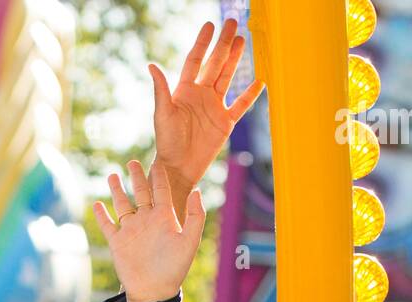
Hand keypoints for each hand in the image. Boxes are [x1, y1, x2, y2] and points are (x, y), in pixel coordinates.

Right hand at [93, 160, 204, 301]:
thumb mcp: (189, 241)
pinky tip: (97, 204)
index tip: (157, 162)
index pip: (161, 190)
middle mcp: (147, 221)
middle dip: (136, 177)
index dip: (159, 176)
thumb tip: (197, 190)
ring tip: (112, 175)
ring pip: (122, 204)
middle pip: (140, 192)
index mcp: (164, 218)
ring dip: (117, 190)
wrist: (153, 292)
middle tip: (132, 162)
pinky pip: (108, 225)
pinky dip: (102, 215)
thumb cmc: (174, 269)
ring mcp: (131, 231)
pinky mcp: (118, 242)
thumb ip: (195, 216)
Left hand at [149, 18, 263, 191]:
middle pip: (215, 64)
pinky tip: (259, 81)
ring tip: (242, 40)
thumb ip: (161, 89)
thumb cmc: (167, 143)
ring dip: (235, 60)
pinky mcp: (225, 124)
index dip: (202, 43)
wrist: (179, 168)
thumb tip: (151, 65)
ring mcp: (214, 108)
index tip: (210, 25)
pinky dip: (250, 95)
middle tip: (232, 23)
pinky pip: (240, 106)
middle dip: (223, 43)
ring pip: (227, 78)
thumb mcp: (162, 115)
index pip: (195, 60)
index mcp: (185, 91)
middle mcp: (201, 95)